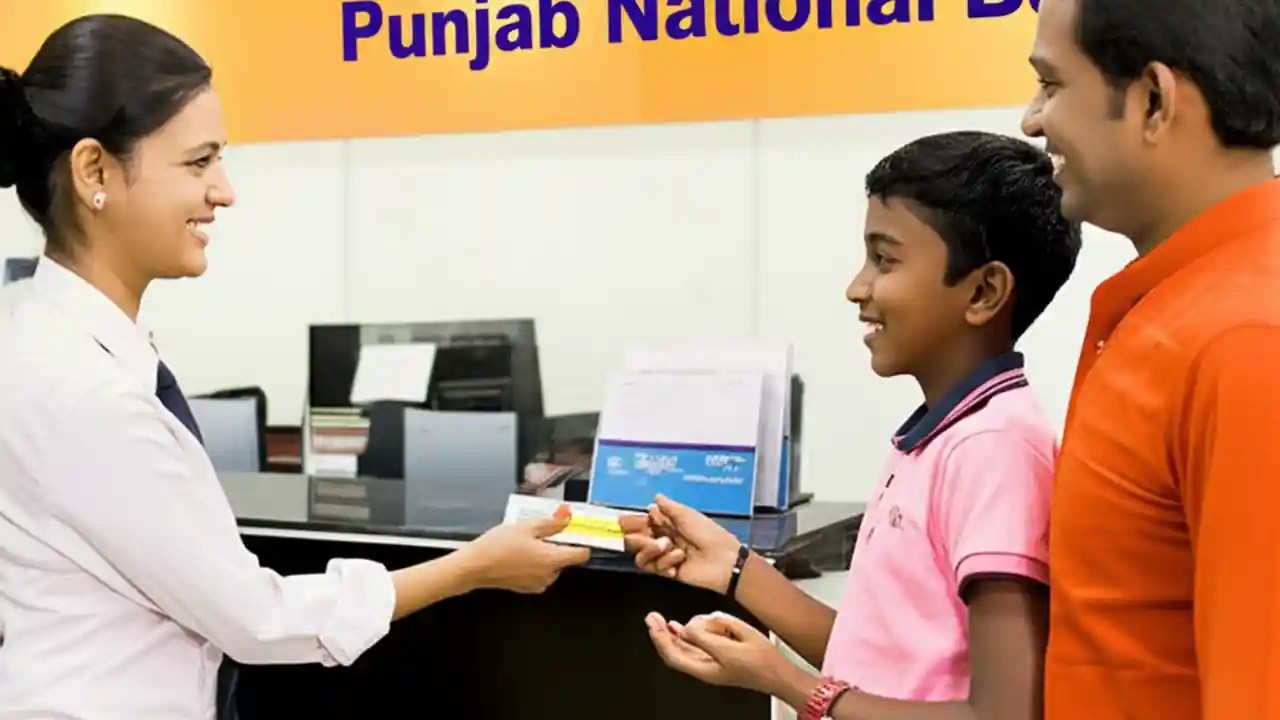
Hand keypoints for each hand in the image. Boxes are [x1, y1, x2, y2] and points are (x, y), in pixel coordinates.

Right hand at [458, 508, 590, 593]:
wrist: (475, 566)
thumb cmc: (499, 546)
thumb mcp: (527, 527)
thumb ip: (551, 523)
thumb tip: (567, 516)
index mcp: (553, 559)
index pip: (581, 555)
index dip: (580, 542)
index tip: (574, 533)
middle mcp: (548, 575)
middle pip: (564, 559)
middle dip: (555, 546)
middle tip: (538, 534)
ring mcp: (537, 583)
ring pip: (550, 566)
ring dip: (543, 555)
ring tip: (524, 544)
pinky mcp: (525, 588)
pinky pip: (537, 574)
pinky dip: (532, 565)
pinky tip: (518, 555)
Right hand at [620, 494, 741, 593]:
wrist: (723, 560)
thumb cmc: (707, 533)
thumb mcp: (688, 515)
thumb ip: (669, 508)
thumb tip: (654, 499)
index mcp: (668, 524)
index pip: (643, 523)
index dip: (633, 522)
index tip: (622, 521)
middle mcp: (663, 539)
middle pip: (637, 540)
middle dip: (638, 538)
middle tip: (647, 537)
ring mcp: (664, 556)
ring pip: (641, 555)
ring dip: (651, 549)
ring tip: (667, 546)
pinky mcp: (668, 572)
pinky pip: (654, 567)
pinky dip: (665, 562)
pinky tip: (679, 560)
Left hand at [645, 611, 795, 695]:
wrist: (778, 672)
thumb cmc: (760, 661)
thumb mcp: (731, 646)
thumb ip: (706, 637)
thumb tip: (687, 628)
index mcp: (705, 669)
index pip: (673, 654)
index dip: (659, 638)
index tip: (652, 622)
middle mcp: (704, 667)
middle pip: (674, 651)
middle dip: (661, 633)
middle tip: (652, 617)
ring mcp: (710, 662)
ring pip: (684, 647)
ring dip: (675, 632)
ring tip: (668, 621)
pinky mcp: (717, 656)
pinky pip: (696, 645)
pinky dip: (686, 634)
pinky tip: (679, 626)